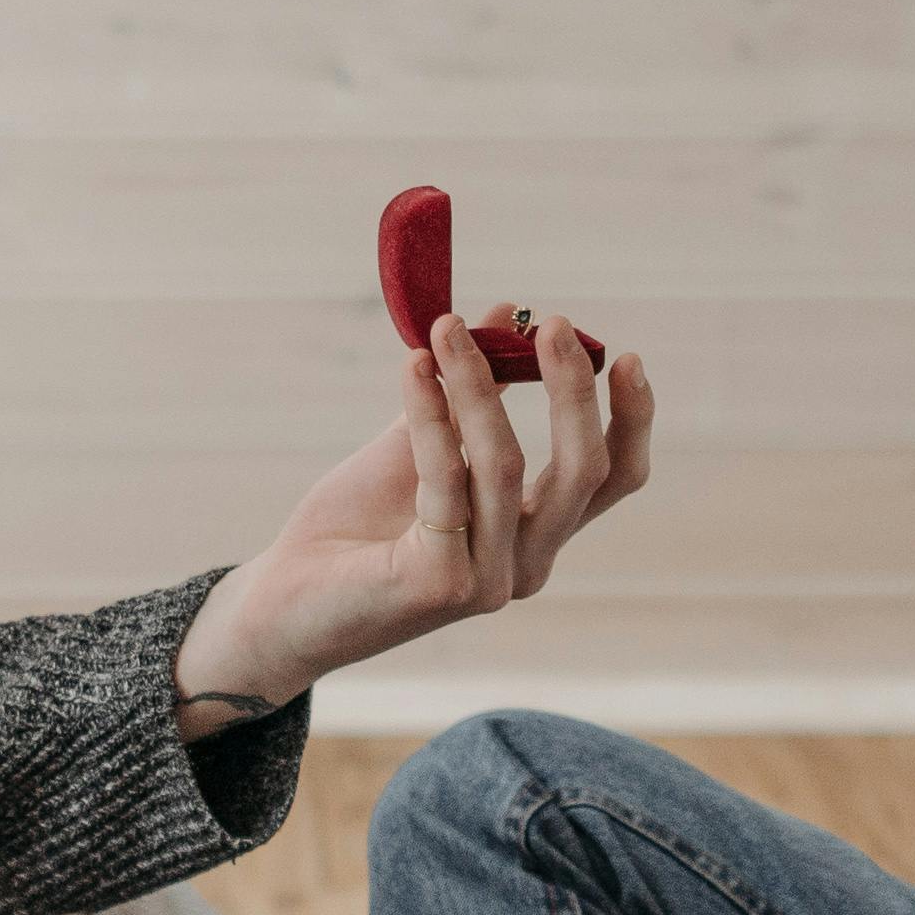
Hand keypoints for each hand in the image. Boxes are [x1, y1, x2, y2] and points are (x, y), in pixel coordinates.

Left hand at [168, 301, 655, 727]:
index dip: (630, 419)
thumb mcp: (421, 446)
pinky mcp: (441, 583)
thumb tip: (511, 313)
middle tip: (554, 324)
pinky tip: (413, 368)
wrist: (283, 601)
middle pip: (584, 473)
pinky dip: (431, 413)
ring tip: (447, 326)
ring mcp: (488, 580)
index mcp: (534, 536)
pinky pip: (445, 479)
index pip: (610, 480)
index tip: (625, 354)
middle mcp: (525, 564)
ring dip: (479, 384)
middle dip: (574, 392)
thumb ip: (468, 392)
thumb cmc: (355, 527)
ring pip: (507, 466)